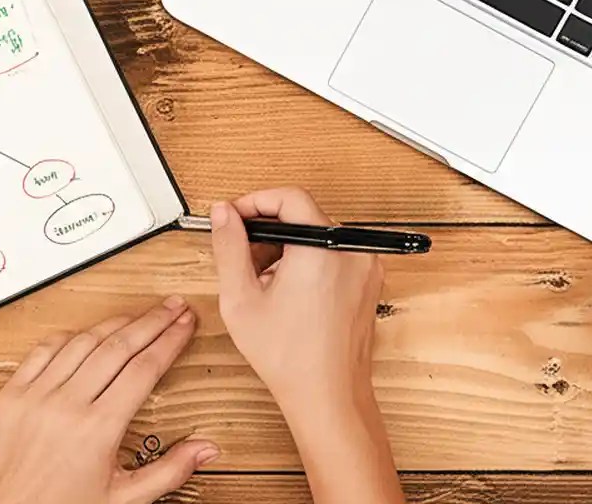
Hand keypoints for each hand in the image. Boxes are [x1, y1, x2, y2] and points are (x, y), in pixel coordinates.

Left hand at [0, 297, 218, 503]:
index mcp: (98, 429)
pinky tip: (88, 332)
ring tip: (140, 314)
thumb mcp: (124, 499)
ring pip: (83, 341)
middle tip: (173, 307)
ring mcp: (36, 395)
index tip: (185, 325)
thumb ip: (169, 471)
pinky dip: (70, 337)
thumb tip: (207, 448)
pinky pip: (44, 350)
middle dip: (152, 321)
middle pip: (119, 346)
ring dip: (116, 323)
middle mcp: (66, 405)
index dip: (169, 341)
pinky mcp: (12, 394)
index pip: (144, 368)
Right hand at [210, 187, 403, 503]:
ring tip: (263, 281)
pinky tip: (287, 291)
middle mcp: (351, 252)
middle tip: (242, 254)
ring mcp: (365, 267)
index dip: (255, 201)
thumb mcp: (241, 298)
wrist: (328, 395)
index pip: (289, 197)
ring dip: (287, 247)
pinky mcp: (368, 281)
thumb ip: (229, 247)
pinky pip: (334, 254)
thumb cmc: (290, 357)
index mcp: (322, 250)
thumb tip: (223, 213)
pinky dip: (308, 260)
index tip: (235, 218)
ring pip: (318, 235)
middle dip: (268, 229)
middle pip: (305, 214)